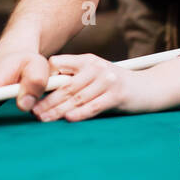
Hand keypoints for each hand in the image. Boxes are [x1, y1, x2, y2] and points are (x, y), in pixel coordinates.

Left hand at [35, 54, 179, 119]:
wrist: (149, 88)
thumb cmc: (115, 85)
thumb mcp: (95, 75)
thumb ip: (75, 79)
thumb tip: (44, 93)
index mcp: (87, 60)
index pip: (58, 64)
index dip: (44, 79)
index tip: (30, 94)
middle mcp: (96, 67)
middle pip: (65, 85)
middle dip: (47, 100)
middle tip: (33, 112)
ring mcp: (107, 80)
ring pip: (77, 97)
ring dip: (58, 110)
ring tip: (45, 119)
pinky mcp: (118, 94)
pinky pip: (95, 105)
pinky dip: (81, 113)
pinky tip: (69, 118)